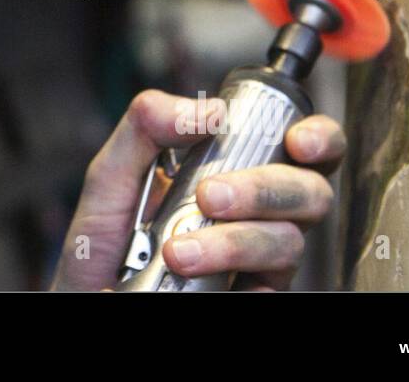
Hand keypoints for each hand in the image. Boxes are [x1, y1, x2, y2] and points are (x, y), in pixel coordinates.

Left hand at [50, 89, 344, 290]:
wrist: (88, 293)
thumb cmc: (105, 240)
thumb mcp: (112, 173)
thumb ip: (147, 127)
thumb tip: (209, 111)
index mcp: (237, 171)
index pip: (304, 148)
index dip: (320, 137)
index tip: (296, 141)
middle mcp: (259, 215)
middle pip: (310, 193)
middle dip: (264, 189)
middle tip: (210, 197)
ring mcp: (259, 261)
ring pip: (289, 243)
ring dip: (236, 242)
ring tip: (179, 251)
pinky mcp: (252, 296)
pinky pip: (273, 293)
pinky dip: (244, 286)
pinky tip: (203, 283)